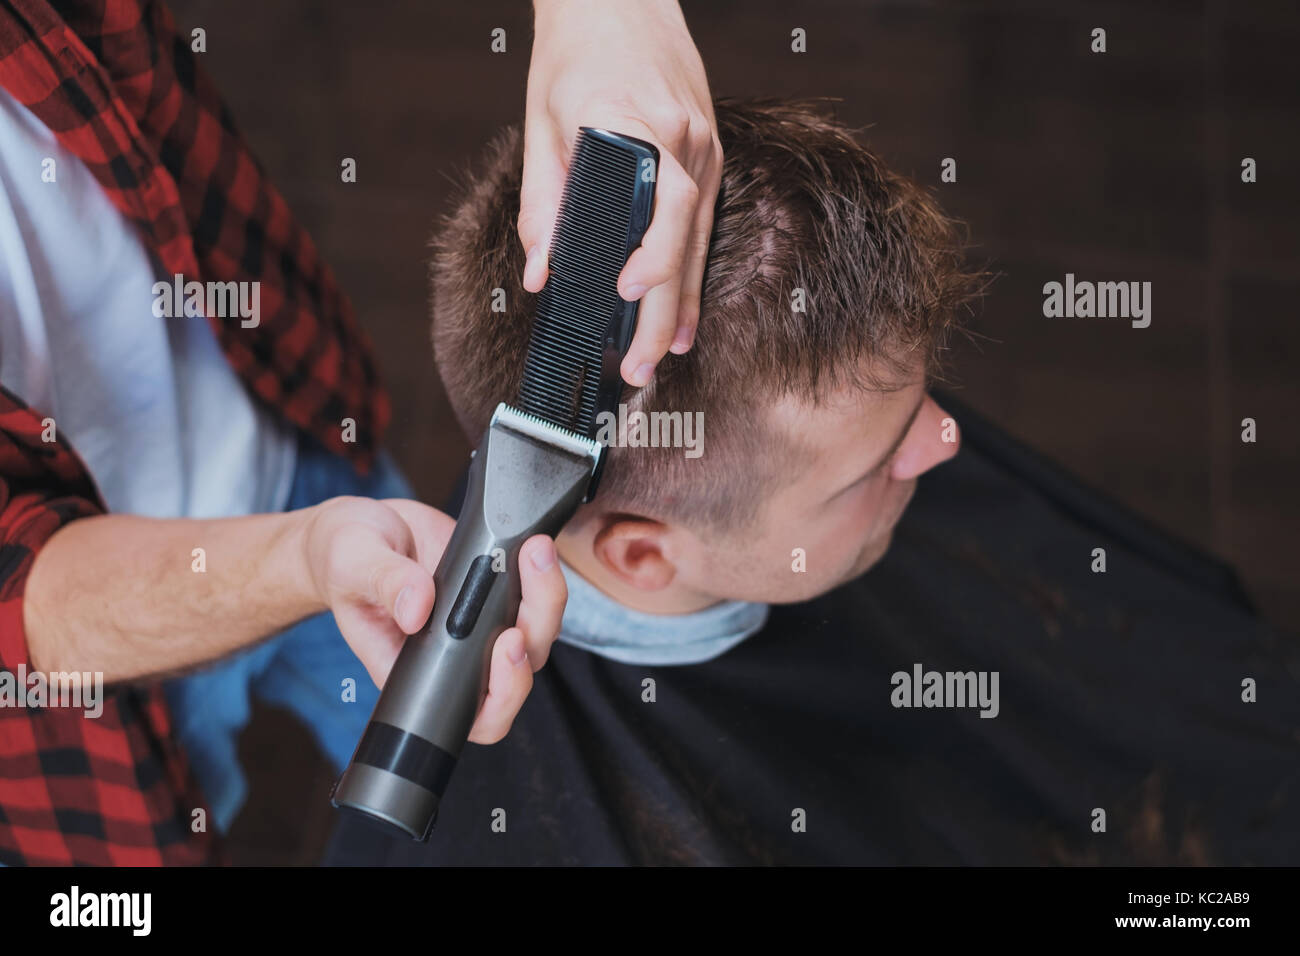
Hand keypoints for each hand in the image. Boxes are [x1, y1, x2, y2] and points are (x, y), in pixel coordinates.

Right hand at [301, 496, 565, 743]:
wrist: (361, 529)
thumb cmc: (345, 560)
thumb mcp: (352, 564)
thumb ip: (383, 582)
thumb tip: (418, 608)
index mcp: (416, 671)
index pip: (475, 714)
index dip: (503, 693)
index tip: (504, 644)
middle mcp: (456, 656)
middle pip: (519, 672)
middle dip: (535, 632)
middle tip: (529, 584)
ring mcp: (481, 625)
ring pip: (535, 634)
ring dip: (546, 597)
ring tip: (535, 551)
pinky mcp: (496, 591)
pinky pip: (534, 597)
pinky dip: (542, 575)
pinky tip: (532, 544)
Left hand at [523, 0, 721, 386]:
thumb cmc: (576, 51)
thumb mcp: (543, 120)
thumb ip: (545, 201)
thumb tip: (541, 274)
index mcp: (637, 123)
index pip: (659, 200)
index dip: (651, 251)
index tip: (628, 293)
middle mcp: (682, 138)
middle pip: (682, 238)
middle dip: (661, 309)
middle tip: (636, 365)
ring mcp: (702, 146)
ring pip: (697, 240)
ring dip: (681, 303)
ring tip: (660, 356)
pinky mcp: (706, 153)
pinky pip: (701, 225)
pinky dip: (689, 272)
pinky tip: (682, 314)